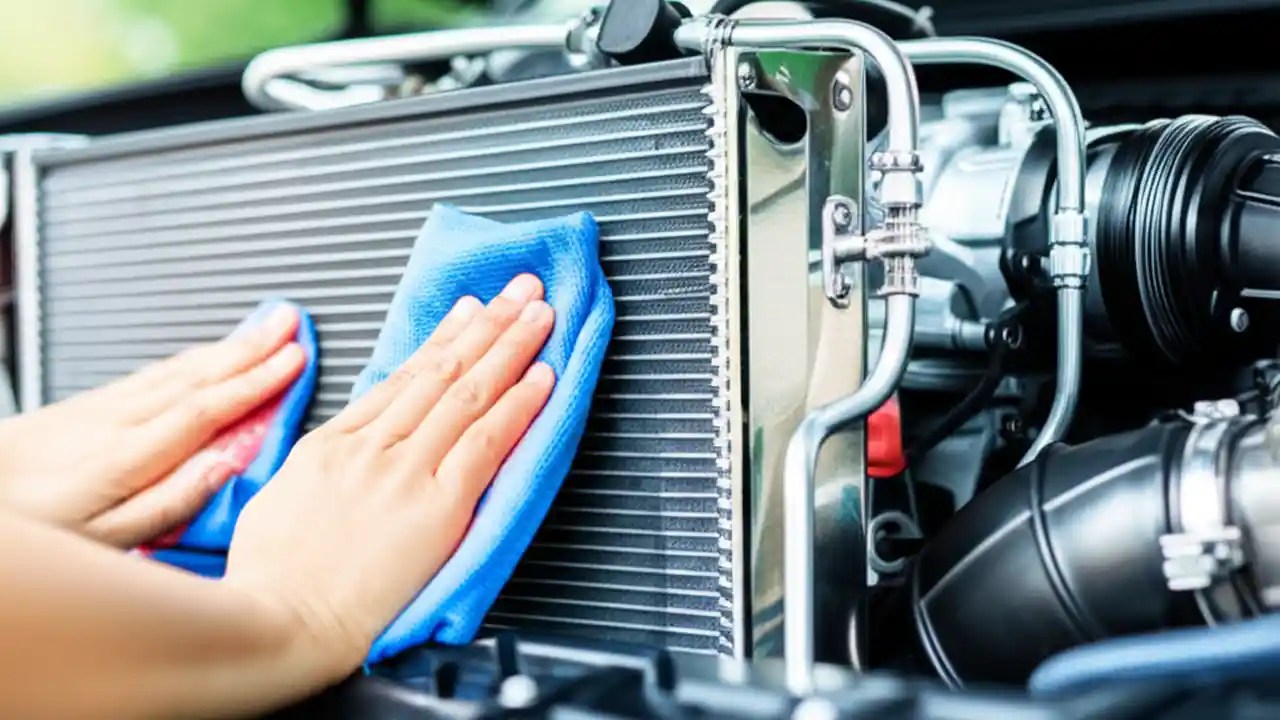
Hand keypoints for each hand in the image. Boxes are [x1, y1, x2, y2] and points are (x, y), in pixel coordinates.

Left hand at [0, 306, 305, 547]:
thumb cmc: (35, 533)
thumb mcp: (103, 541)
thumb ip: (170, 504)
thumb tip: (225, 468)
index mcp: (127, 457)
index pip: (207, 408)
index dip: (256, 382)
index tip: (294, 361)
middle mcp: (114, 423)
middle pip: (196, 376)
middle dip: (250, 348)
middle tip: (289, 323)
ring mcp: (95, 410)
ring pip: (173, 369)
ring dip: (223, 346)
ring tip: (260, 328)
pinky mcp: (77, 409)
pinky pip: (147, 373)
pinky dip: (184, 358)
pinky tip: (200, 354)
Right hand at [224, 274, 554, 675]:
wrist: (279, 623)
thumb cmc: (270, 581)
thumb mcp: (276, 503)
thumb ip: (317, 468)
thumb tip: (337, 453)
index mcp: (330, 445)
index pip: (400, 378)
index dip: (443, 340)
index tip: (468, 312)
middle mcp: (370, 448)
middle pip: (440, 371)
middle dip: (486, 324)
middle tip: (520, 290)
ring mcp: (405, 472)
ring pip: (468, 393)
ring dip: (509, 347)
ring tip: (538, 315)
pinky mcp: (438, 505)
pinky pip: (487, 442)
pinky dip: (517, 405)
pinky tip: (541, 378)